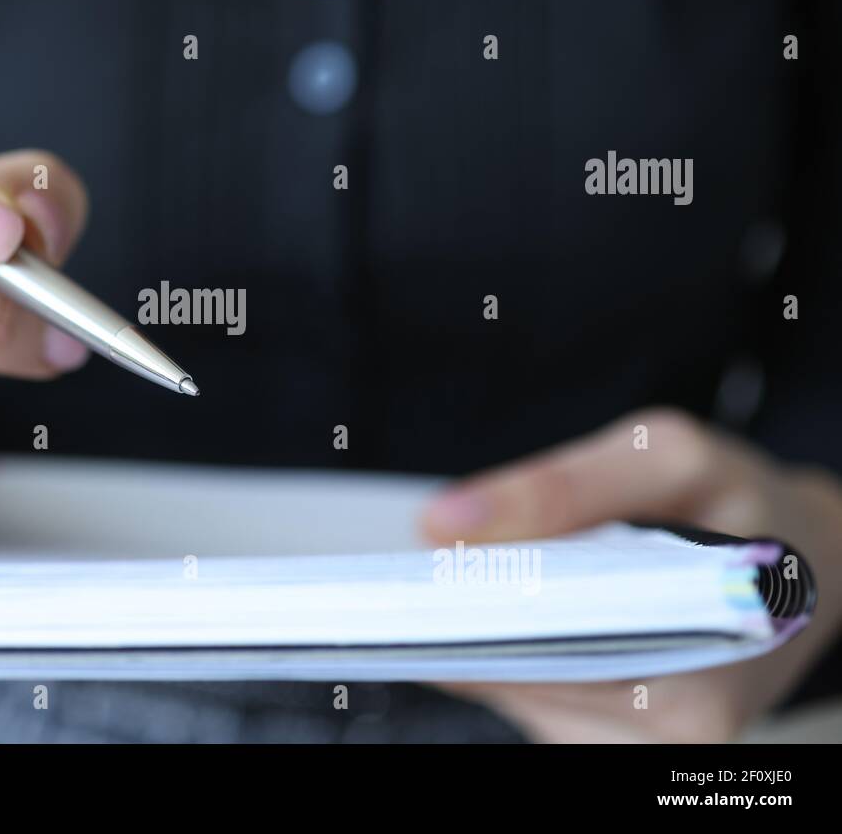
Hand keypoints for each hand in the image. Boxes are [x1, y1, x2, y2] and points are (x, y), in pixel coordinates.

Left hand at [421, 408, 841, 741]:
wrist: (799, 562)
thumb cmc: (738, 505)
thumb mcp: (669, 458)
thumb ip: (560, 486)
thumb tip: (441, 523)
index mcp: (699, 680)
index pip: (546, 662)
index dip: (468, 618)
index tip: (407, 581)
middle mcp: (671, 737)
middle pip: (518, 681)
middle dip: (468, 615)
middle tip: (424, 563)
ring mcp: (634, 747)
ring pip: (508, 690)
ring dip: (481, 627)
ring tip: (472, 571)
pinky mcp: (604, 737)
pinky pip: (521, 691)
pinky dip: (503, 641)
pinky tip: (509, 601)